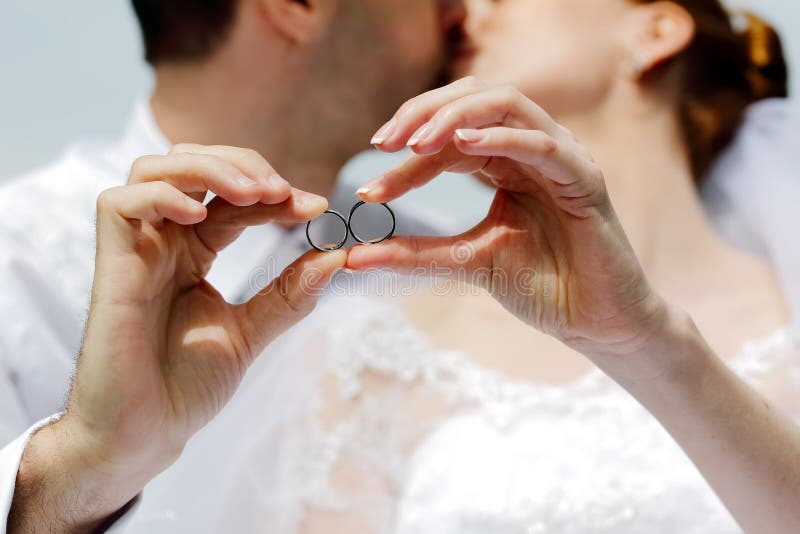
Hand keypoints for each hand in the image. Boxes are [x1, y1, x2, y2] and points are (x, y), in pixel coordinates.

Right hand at [9, 145, 345, 531]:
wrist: (146, 432)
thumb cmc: (187, 385)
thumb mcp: (251, 331)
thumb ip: (290, 293)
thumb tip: (338, 256)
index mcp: (194, 250)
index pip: (234, 199)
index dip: (275, 195)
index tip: (316, 208)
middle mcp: (164, 241)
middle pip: (194, 165)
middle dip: (243, 166)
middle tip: (283, 191)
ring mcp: (135, 249)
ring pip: (155, 169)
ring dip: (208, 168)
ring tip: (254, 193)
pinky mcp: (109, 264)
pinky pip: (120, 204)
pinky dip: (162, 196)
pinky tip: (200, 215)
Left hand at [350, 77, 667, 366]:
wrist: (594, 322)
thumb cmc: (541, 286)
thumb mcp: (465, 262)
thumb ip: (414, 253)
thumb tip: (354, 256)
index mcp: (504, 163)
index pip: (448, 138)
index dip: (405, 152)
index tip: (367, 186)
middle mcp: (529, 149)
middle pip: (472, 101)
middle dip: (423, 114)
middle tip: (382, 143)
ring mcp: (560, 158)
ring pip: (506, 106)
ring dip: (455, 117)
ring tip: (415, 142)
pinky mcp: (584, 178)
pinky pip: (543, 144)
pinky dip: (503, 138)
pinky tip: (464, 147)